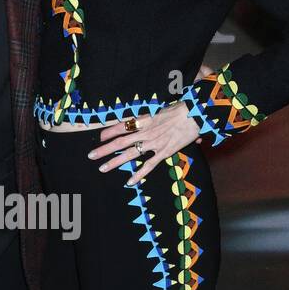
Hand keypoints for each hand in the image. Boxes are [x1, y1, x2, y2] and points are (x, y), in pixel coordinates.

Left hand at [87, 103, 201, 185]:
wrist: (197, 112)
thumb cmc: (182, 108)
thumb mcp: (162, 107)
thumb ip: (152, 115)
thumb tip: (142, 119)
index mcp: (145, 119)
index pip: (122, 125)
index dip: (109, 132)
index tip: (99, 137)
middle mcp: (146, 131)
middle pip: (120, 141)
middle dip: (104, 149)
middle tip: (91, 156)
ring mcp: (154, 143)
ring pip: (130, 154)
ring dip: (114, 162)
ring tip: (102, 168)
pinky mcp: (164, 152)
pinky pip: (149, 165)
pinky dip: (139, 174)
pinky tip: (129, 181)